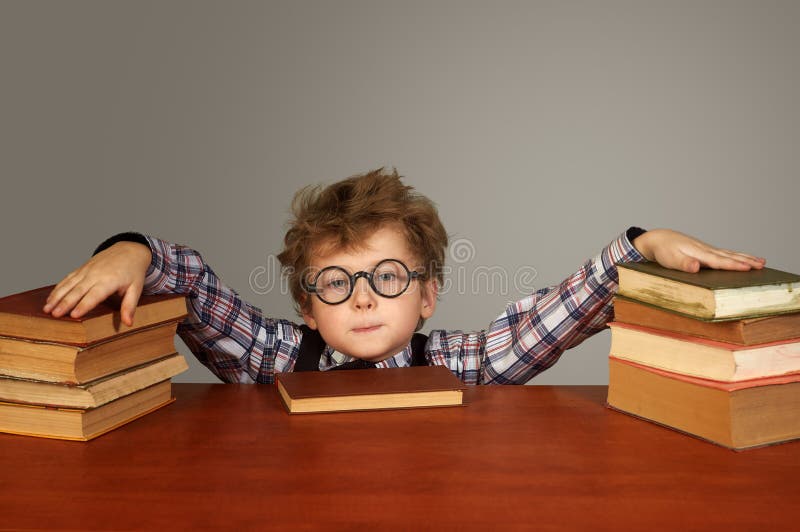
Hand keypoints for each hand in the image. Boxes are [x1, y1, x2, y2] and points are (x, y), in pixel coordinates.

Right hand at [43, 242, 151, 326]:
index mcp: (109, 281)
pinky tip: (50, 298)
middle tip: (54, 315)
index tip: (73, 315)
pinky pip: (67, 279)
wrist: (129, 250)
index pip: (94, 295)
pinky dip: (58, 288)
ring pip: (68, 285)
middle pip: (77, 291)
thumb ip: (130, 306)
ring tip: (46, 309)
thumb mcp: (136, 289)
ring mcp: (86, 270)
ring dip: (56, 297)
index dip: (83, 305)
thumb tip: (128, 323)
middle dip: (65, 303)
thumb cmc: (133, 271)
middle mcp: (95, 275)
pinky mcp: (82, 268)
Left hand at [632, 229, 765, 272]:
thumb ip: (683, 264)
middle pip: (729, 256)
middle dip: (746, 261)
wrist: (659, 239)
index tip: (748, 268)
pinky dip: (737, 256)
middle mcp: (706, 250)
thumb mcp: (670, 259)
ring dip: (745, 258)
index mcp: (698, 253)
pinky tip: (743, 259)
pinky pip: (725, 254)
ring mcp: (707, 250)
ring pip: (729, 254)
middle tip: (762, 265)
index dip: (733, 265)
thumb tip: (697, 267)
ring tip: (761, 262)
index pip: (719, 261)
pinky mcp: (706, 251)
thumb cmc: (663, 251)